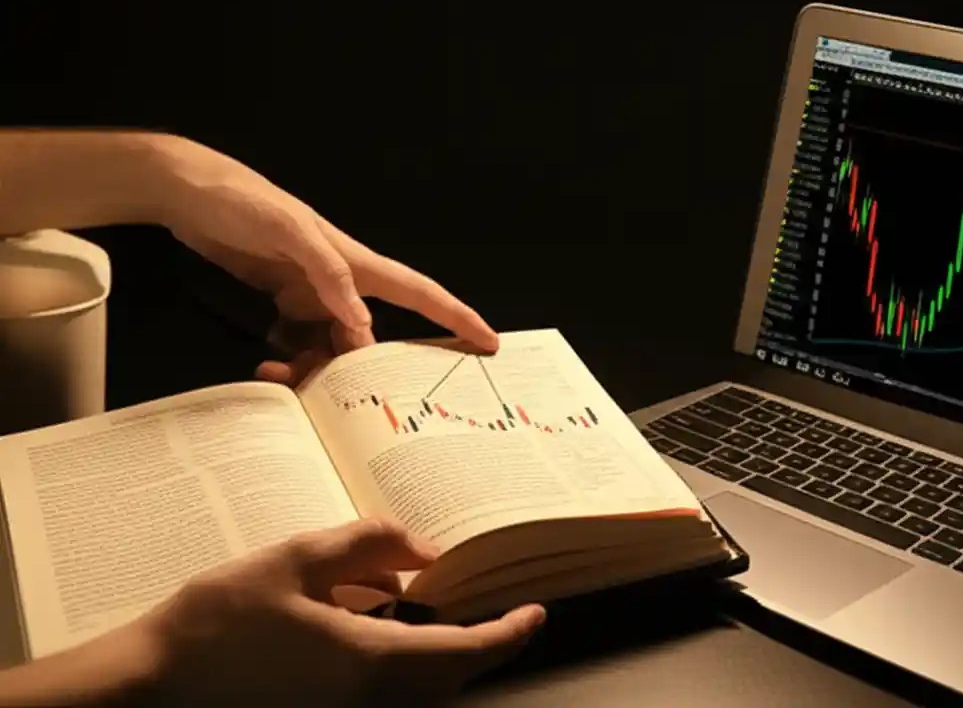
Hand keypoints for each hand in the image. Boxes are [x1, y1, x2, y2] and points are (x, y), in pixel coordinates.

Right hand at [143, 518, 543, 704]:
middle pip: (452, 679)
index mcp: (370, 661)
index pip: (466, 651)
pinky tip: (386, 638)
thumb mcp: (294, 560)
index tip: (536, 613)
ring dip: (447, 661)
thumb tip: (422, 549)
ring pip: (423, 695)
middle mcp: (368, 701)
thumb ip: (366, 546)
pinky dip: (409, 673)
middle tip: (502, 613)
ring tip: (447, 620)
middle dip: (485, 647)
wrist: (151, 687)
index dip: (510, 633)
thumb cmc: (216, 621)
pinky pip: (390, 700)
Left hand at [152, 136, 498, 383]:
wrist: (185, 191)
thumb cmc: (242, 200)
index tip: (489, 342)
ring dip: (317, 370)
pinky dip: (288, 360)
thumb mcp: (288, 231)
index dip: (455, 316)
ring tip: (285, 378)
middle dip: (367, 370)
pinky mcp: (279, 303)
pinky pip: (297, 344)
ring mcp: (309, 296)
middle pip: (371, 337)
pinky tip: (268, 368)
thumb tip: (364, 325)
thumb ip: (328, 274)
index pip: (417, 292)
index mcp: (353, 262)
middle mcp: (339, 284)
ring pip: (331, 348)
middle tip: (353, 403)